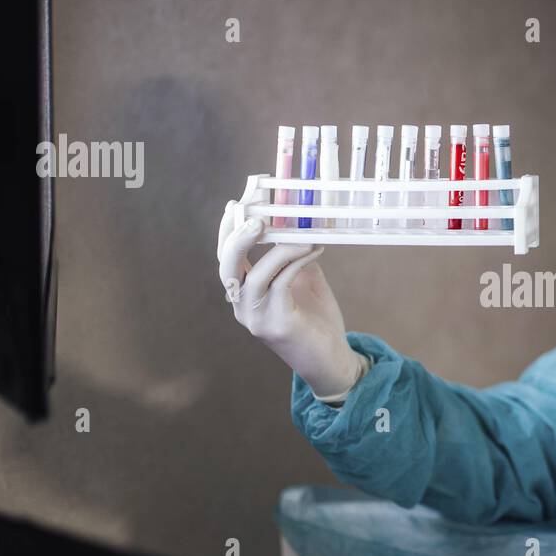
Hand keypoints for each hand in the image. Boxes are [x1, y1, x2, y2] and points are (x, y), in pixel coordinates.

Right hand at [216, 202, 364, 397]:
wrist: (330, 358)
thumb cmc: (315, 318)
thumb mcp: (303, 278)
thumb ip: (292, 253)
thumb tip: (297, 217)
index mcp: (242, 291)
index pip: (225, 253)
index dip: (230, 224)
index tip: (243, 197)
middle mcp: (241, 305)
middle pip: (227, 263)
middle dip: (239, 234)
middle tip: (258, 214)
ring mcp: (256, 317)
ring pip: (256, 274)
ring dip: (279, 247)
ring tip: (300, 229)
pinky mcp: (278, 325)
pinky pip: (282, 284)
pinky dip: (297, 261)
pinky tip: (315, 248)